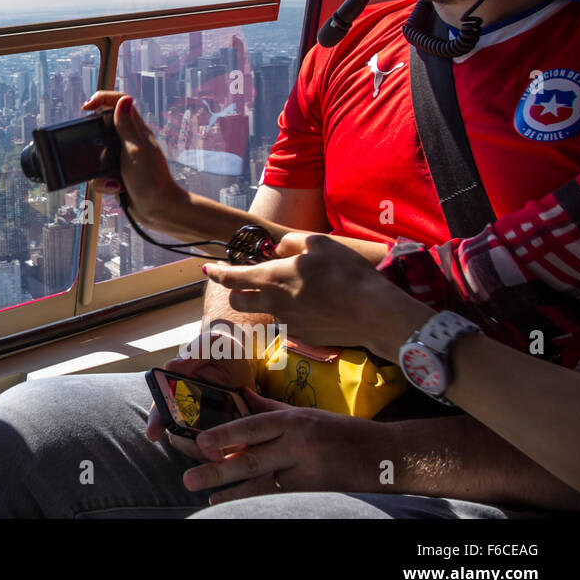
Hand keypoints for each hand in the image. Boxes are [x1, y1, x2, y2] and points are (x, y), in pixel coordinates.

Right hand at [82, 92, 184, 229]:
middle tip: (88, 148)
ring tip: (112, 181)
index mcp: (136, 130)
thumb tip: (123, 99)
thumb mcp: (136, 150)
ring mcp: (122, 158)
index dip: (101, 99)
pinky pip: (99, 173)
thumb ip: (126, 126)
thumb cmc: (152, 181)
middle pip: (102, 127)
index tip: (85, 107)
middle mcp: (129, 140)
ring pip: (96, 154)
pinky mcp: (117, 174)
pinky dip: (104, 183)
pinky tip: (115, 189)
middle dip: (93, 140)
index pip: (118, 102)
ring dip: (99, 170)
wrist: (158, 210)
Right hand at [147, 334, 256, 461]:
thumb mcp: (212, 345)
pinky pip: (219, 447)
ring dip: (206, 452)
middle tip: (203, 448)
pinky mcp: (223, 430)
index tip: (153, 433)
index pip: (160, 406)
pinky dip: (225, 452)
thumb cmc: (222, 349)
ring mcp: (203, 422)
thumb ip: (195, 353)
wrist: (247, 360)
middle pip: (177, 433)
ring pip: (197, 445)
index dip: (155, 420)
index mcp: (175, 387)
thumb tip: (172, 366)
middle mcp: (185, 408)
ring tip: (221, 454)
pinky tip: (236, 451)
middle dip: (187, 444)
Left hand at [182, 388, 386, 502]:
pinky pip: (278, 496)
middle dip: (217, 470)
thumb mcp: (306, 414)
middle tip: (189, 478)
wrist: (386, 455)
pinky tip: (235, 505)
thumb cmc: (341, 431)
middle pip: (252, 459)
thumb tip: (239, 395)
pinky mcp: (314, 491)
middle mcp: (298, 444)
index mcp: (294, 420)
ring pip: (262, 483)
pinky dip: (255, 501)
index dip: (225, 434)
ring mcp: (306, 471)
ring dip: (231, 492)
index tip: (200, 442)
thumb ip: (270, 410)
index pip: (253, 426)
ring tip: (207, 497)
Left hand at [202, 232, 427, 353]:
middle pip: (238, 300)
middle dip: (235, 290)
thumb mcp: (318, 244)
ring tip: (281, 292)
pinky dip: (286, 313)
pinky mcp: (301, 336)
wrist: (373, 313)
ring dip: (261, 302)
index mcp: (272, 278)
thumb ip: (291, 244)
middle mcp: (272, 303)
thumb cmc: (346, 274)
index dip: (216, 272)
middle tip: (246, 280)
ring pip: (261, 313)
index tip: (207, 268)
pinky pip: (284, 322)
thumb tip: (278, 251)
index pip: (231, 277)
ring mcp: (286, 323)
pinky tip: (306, 306)